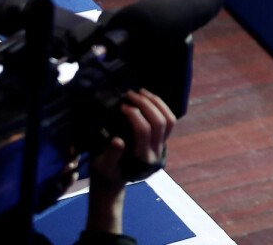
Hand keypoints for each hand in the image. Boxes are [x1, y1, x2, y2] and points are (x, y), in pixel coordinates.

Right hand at [86, 88, 176, 233]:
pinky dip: (160, 107)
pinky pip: (169, 121)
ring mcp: (162, 147)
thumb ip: (111, 155)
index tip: (122, 106)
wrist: (114, 180)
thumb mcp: (103, 166)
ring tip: (141, 92)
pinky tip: (147, 99)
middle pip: (159, 123)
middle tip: (131, 94)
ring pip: (169, 121)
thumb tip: (118, 141)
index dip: (134, 115)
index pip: (144, 131)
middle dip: (146, 104)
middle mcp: (156, 153)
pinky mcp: (162, 141)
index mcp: (142, 160)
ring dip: (157, 103)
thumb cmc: (106, 171)